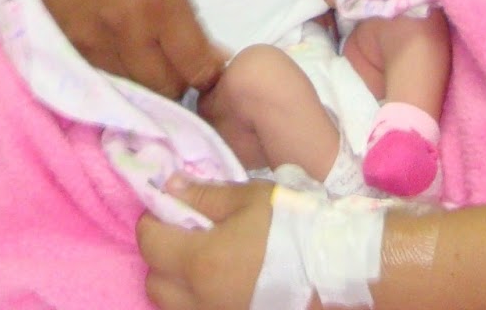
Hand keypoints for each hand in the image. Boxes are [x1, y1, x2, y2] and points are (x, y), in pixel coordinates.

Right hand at [19, 0, 225, 98]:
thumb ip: (184, 9)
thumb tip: (209, 51)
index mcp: (159, 4)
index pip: (195, 67)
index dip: (209, 74)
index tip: (212, 67)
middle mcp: (128, 32)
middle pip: (166, 90)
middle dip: (181, 83)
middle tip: (184, 65)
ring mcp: (95, 42)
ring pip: (133, 90)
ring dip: (149, 82)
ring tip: (154, 61)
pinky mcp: (69, 44)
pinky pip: (105, 76)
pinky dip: (120, 73)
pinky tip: (125, 55)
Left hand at [138, 179, 280, 309]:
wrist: (335, 269)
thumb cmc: (292, 225)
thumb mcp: (248, 198)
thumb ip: (203, 195)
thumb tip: (169, 187)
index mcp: (200, 261)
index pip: (149, 242)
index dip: (152, 219)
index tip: (166, 206)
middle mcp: (201, 300)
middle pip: (154, 282)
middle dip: (160, 255)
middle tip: (184, 233)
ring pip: (173, 306)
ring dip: (177, 283)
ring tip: (204, 258)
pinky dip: (198, 299)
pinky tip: (222, 279)